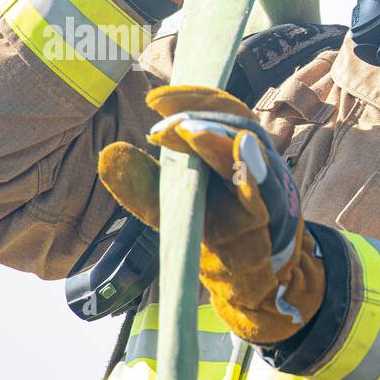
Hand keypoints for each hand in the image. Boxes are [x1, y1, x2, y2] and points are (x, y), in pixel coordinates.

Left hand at [97, 85, 323, 343]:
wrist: (251, 281)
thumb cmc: (216, 234)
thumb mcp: (174, 205)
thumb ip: (144, 182)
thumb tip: (109, 153)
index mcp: (236, 151)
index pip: (222, 111)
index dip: (193, 98)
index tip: (155, 99)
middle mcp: (258, 164)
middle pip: (240, 126)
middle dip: (203, 119)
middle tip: (168, 125)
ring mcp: (268, 194)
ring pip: (255, 159)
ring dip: (223, 144)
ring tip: (192, 132)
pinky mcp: (270, 227)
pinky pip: (265, 201)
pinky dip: (253, 185)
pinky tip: (240, 174)